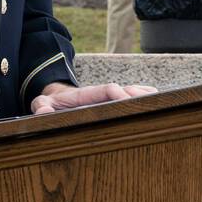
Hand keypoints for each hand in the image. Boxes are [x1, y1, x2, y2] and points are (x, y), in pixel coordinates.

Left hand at [30, 81, 157, 114]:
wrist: (57, 96)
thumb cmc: (51, 103)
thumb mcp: (42, 104)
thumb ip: (41, 107)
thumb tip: (44, 110)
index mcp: (86, 94)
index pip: (104, 90)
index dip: (115, 93)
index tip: (124, 98)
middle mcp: (100, 93)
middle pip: (123, 90)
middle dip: (137, 94)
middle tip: (150, 101)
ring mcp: (108, 96)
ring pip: (130, 92)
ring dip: (143, 96)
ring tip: (159, 101)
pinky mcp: (113, 101)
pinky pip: (131, 96)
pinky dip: (144, 97)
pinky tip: (156, 101)